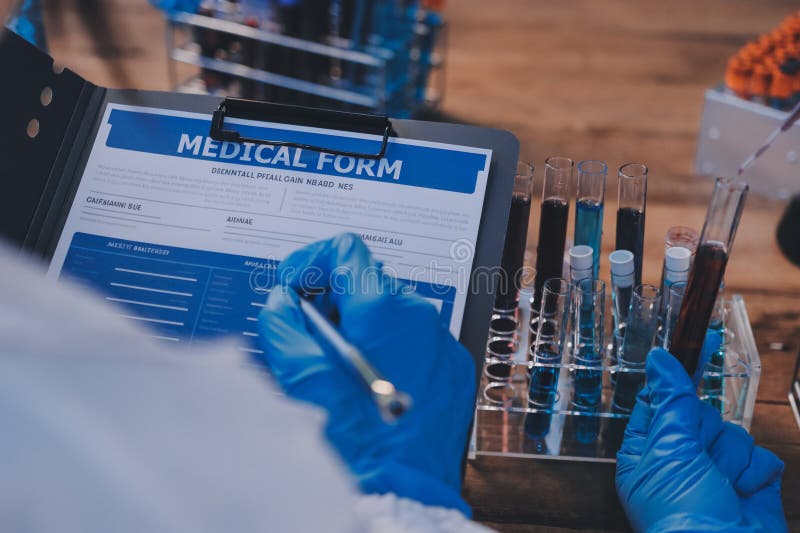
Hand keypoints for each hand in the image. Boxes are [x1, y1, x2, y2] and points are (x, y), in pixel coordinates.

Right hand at [257, 233, 476, 514]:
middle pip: (369, 281)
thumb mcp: (302, 379)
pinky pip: (417, 341)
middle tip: (310, 332)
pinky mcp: (454, 369)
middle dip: (333, 299)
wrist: (405, 494)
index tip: (296, 283)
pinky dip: (391, 348)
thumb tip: (281, 302)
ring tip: (340, 365)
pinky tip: (373, 383)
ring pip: (393, 312)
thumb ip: (283, 326)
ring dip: (362, 326)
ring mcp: (443, 344)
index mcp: (384, 310)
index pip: (346, 250)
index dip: (311, 260)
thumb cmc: (358, 446)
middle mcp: (421, 318)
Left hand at [616, 344, 786, 531]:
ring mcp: (718, 471)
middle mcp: (681, 459)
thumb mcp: (668, 449)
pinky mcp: (751, 483)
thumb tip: (659, 359)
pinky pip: (761, 456)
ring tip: (721, 486)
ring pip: (734, 433)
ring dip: (731, 459)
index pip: (662, 399)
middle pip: (704, 413)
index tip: (700, 337)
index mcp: (647, 450)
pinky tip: (743, 493)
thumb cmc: (681, 515)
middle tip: (700, 461)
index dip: (679, 373)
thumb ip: (670, 401)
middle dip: (707, 434)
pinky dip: (755, 473)